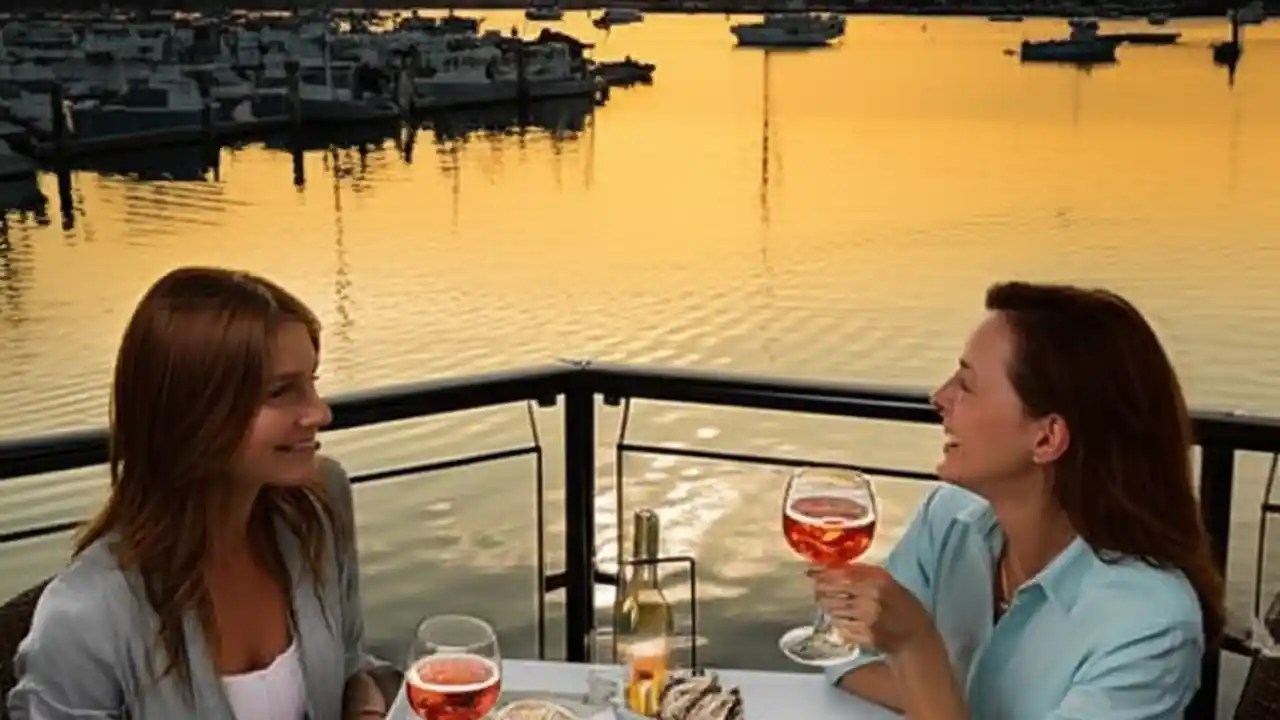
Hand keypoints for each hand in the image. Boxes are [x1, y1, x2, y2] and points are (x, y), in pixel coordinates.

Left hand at [809, 563, 933, 655]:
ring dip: (827, 606)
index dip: (823, 572)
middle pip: (833, 590)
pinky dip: (837, 622)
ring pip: (833, 608)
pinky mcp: (863, 634)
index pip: (842, 573)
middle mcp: (871, 596)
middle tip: (817, 590)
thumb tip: (834, 567)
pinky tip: (842, 620)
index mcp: (879, 579)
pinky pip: (839, 626)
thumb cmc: (902, 607)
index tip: (811, 572)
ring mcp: (866, 616)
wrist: (915, 638)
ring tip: (828, 604)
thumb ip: (864, 574)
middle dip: (821, 590)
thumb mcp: (888, 583)